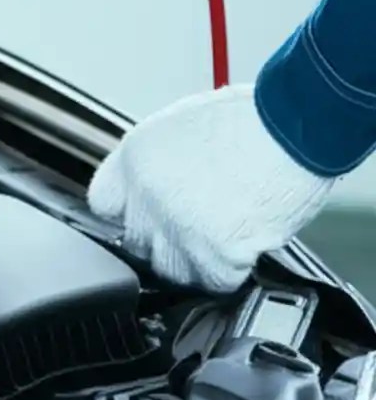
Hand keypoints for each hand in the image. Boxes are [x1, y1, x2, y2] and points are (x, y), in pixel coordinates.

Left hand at [87, 84, 334, 291]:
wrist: (295, 124)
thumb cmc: (252, 118)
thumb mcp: (182, 127)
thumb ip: (157, 163)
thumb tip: (151, 188)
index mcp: (135, 158)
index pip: (103, 204)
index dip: (125, 215)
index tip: (141, 220)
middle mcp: (147, 194)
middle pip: (136, 241)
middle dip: (163, 239)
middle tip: (196, 227)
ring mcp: (178, 226)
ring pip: (171, 269)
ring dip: (196, 261)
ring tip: (222, 237)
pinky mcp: (215, 251)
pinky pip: (215, 281)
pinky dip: (231, 272)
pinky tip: (244, 247)